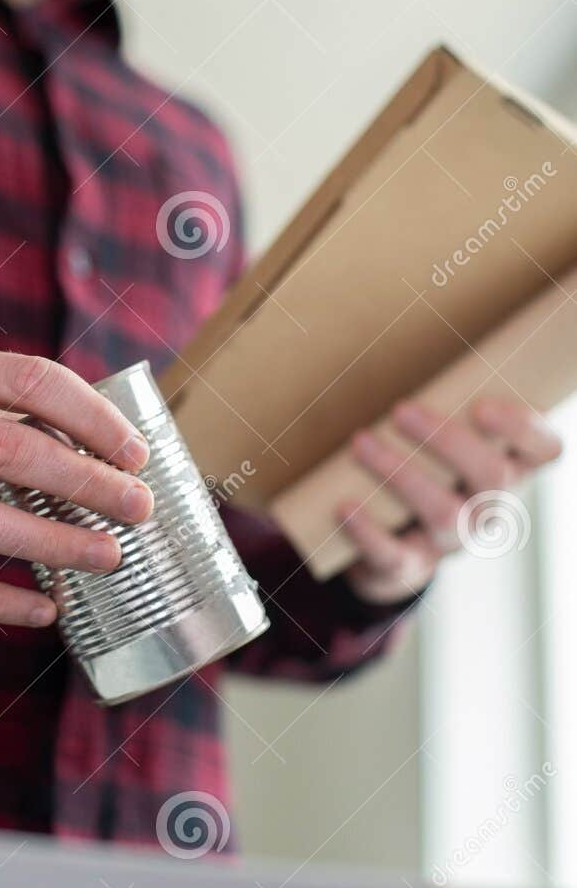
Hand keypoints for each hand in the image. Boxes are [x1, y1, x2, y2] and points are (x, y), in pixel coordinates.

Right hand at [0, 342, 153, 626]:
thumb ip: (2, 400)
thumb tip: (101, 445)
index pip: (31, 383)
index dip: (93, 418)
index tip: (136, 451)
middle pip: (15, 455)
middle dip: (89, 486)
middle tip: (139, 509)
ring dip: (54, 547)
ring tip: (108, 558)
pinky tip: (43, 609)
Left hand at [336, 396, 563, 604]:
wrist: (386, 545)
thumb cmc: (419, 468)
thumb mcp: (438, 434)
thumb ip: (443, 395)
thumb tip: (413, 320)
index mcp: (507, 466)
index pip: (544, 449)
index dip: (524, 430)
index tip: (484, 406)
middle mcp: (489, 506)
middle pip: (492, 477)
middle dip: (447, 441)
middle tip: (402, 409)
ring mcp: (453, 540)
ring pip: (444, 513)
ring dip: (400, 474)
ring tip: (360, 443)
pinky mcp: (410, 567)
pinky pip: (396, 555)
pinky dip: (367, 530)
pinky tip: (343, 505)